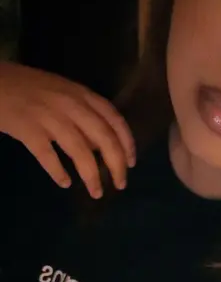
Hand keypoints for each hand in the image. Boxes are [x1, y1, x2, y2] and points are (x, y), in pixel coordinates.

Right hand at [0, 62, 134, 197]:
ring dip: (92, 175)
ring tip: (96, 192)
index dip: (127, 143)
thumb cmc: (28, 88)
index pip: (114, 120)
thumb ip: (84, 115)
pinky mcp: (28, 130)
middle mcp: (70, 105)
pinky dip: (58, 171)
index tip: (131, 163)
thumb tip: (101, 146)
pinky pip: (48, 156)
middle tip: (121, 185)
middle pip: (104, 138)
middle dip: (116, 164)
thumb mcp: (62, 93)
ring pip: (80, 151)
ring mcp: (49, 117)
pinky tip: (64, 182)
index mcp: (81, 94)